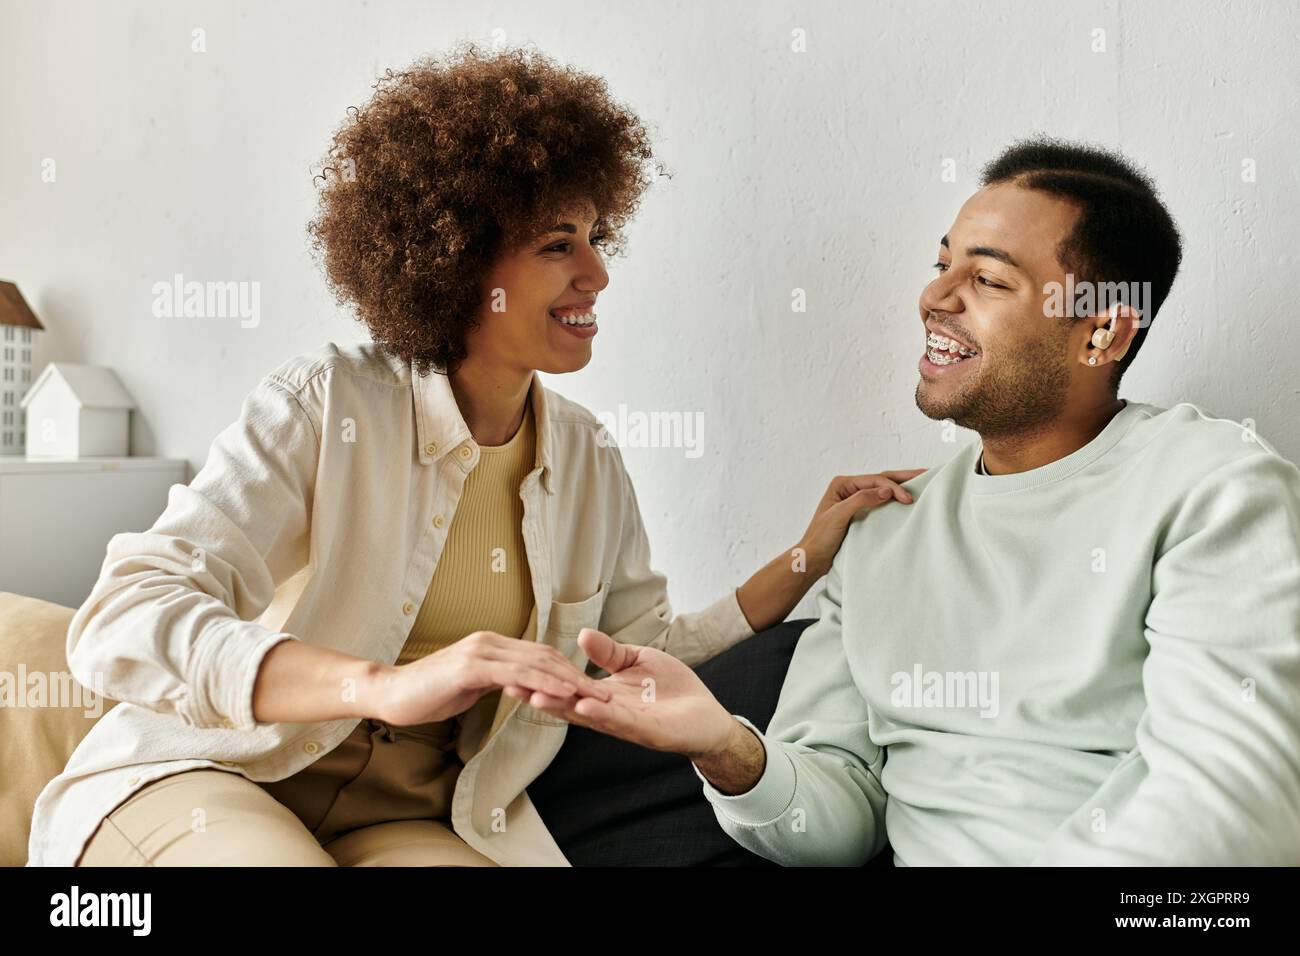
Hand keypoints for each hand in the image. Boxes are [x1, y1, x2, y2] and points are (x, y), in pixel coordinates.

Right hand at [375, 630, 612, 726]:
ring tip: (593, 694)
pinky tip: (561, 692)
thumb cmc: (428, 693)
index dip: (569, 670)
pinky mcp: (471, 668)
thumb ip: (497, 681)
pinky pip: (515, 674)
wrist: (391, 694)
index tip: (593, 688)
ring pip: (535, 663)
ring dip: (568, 679)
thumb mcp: (471, 686)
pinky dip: (542, 682)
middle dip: (578, 674)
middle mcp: (490, 642)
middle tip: (605, 692)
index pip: (540, 655)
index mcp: (492, 645)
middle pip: (545, 656)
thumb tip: (522, 688)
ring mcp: (481, 652)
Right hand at [501, 628, 736, 758]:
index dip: (543, 681)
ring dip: (563, 707)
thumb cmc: (672, 689)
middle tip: (511, 684)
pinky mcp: (647, 731)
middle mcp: (608, 713)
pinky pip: (620, 722)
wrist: (706, 714)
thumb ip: (609, 653)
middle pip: (568, 705)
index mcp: (603, 696)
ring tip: (537, 695)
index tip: (515, 670)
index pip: (567, 688)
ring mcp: (626, 724)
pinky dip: (602, 714)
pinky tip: (584, 705)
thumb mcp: (636, 661)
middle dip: (541, 695)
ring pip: (588, 716)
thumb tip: (580, 635)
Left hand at [796, 468, 925, 574]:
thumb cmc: (820, 538)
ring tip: (923, 482)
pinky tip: (907, 501)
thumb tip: (887, 490)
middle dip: (904, 477)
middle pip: (882, 479)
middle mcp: (849, 489)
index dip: (894, 487)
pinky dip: (895, 500)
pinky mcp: (860, 513)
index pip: (875, 480)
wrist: (813, 559)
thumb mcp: (838, 516)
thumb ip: (861, 500)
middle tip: (928, 473)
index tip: (909, 499)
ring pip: (883, 489)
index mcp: (842, 484)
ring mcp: (855, 500)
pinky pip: (881, 503)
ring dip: (902, 487)